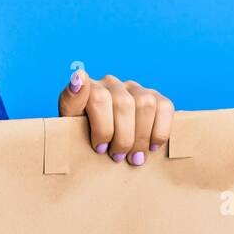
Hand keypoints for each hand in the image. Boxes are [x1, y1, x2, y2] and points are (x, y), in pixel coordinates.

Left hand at [57, 68, 174, 166]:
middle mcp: (110, 83)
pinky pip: (165, 106)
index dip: (102, 127)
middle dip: (122, 138)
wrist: (98, 146)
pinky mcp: (154, 97)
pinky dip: (160, 130)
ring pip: (145, 103)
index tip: (99, 147)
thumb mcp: (68, 127)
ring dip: (142, 136)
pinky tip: (152, 146)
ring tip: (134, 157)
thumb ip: (71, 103)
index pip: (97, 97)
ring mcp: (134, 88)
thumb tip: (79, 76)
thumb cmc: (82, 137)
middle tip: (117, 158)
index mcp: (86, 88)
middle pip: (123, 104)